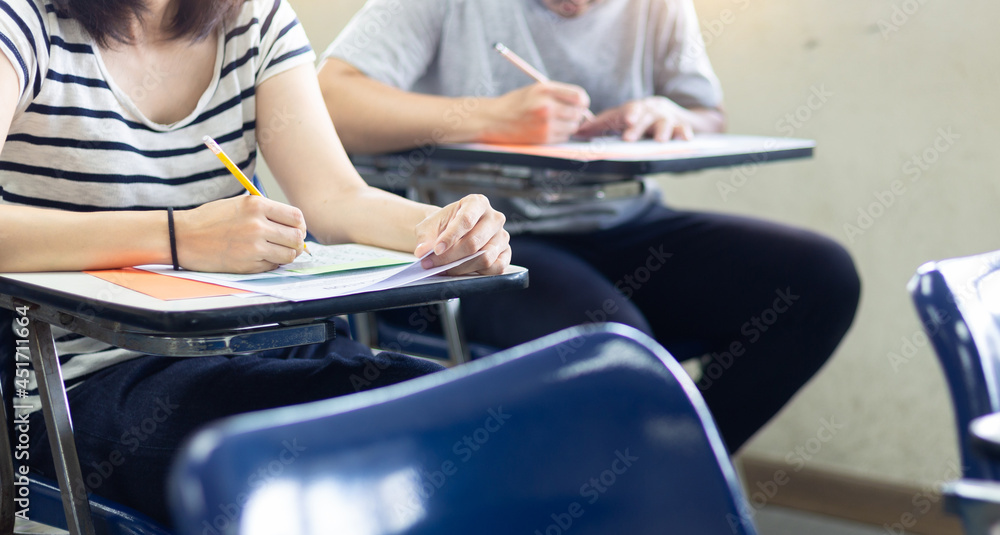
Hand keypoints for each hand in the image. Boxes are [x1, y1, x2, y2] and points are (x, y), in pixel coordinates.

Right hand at [174, 195, 306, 272]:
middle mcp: (258, 225)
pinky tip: (260, 257)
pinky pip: (273, 266)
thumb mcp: (240, 204)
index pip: (296, 217)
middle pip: (296, 238)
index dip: (300, 225)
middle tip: (290, 243)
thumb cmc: (211, 219)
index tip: (296, 229)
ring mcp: (254, 247)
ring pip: (289, 255)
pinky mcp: (248, 264)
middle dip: (296, 242)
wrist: (183, 237)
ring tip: (276, 251)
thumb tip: (293, 225)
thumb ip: (267, 212)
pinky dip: (271, 263)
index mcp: (257, 205)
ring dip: (286, 254)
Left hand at [414, 194, 510, 275]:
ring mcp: (502, 236)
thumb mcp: (429, 227)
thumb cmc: (442, 226)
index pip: (466, 220)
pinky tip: (462, 271)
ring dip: (461, 267)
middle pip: (474, 242)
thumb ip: (425, 238)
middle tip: (431, 264)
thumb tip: (422, 251)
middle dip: (450, 257)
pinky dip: (478, 272)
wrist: (449, 232)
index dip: (450, 237)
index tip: (436, 249)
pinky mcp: (505, 253)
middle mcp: (494, 217)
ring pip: (485, 258)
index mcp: (476, 203)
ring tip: (443, 268)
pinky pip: (496, 268)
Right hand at [480, 82, 590, 143]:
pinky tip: (546, 129)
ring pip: (572, 127)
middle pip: (578, 113)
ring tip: (554, 121)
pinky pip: (563, 137)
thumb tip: (583, 104)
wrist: (493, 120)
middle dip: (576, 114)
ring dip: (568, 125)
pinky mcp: (543, 137)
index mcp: (545, 89)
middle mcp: (547, 105)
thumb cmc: (515, 104)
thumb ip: (558, 94)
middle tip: (567, 114)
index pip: (579, 96)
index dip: (582, 101)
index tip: (580, 104)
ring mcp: (545, 123)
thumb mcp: (535, 90)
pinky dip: (560, 134)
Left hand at [577, 96, 694, 141]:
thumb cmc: (639, 118)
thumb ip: (599, 126)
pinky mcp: (680, 126)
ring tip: (661, 140)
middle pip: (644, 118)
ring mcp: (665, 118)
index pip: (627, 111)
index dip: (627, 115)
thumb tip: (576, 132)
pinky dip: (685, 133)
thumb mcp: (619, 119)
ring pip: (665, 123)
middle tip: (631, 137)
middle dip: (638, 126)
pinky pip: (684, 129)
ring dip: (663, 131)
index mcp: (633, 110)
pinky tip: (686, 139)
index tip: (626, 120)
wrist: (672, 113)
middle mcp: (649, 112)